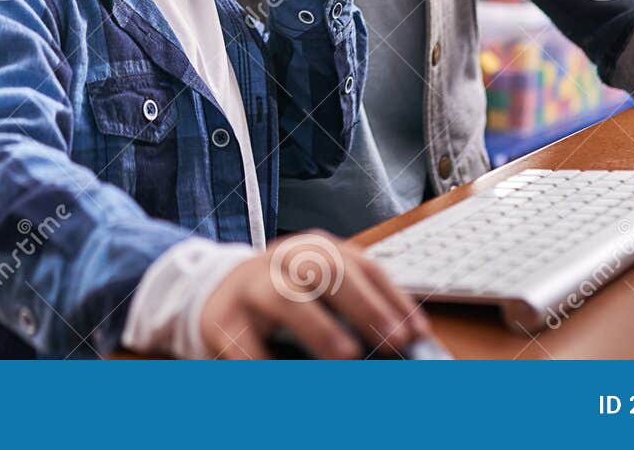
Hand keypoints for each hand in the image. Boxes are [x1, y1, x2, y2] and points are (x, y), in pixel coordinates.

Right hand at [198, 231, 430, 358]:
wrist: (217, 294)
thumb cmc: (284, 297)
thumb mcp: (321, 293)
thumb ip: (358, 313)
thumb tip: (405, 348)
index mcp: (317, 250)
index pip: (363, 266)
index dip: (393, 298)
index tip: (416, 333)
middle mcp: (285, 259)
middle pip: (327, 269)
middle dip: (364, 305)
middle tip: (393, 341)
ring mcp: (252, 285)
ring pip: (286, 298)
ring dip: (320, 329)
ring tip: (347, 357)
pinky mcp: (223, 319)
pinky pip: (249, 345)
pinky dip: (273, 367)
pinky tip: (294, 382)